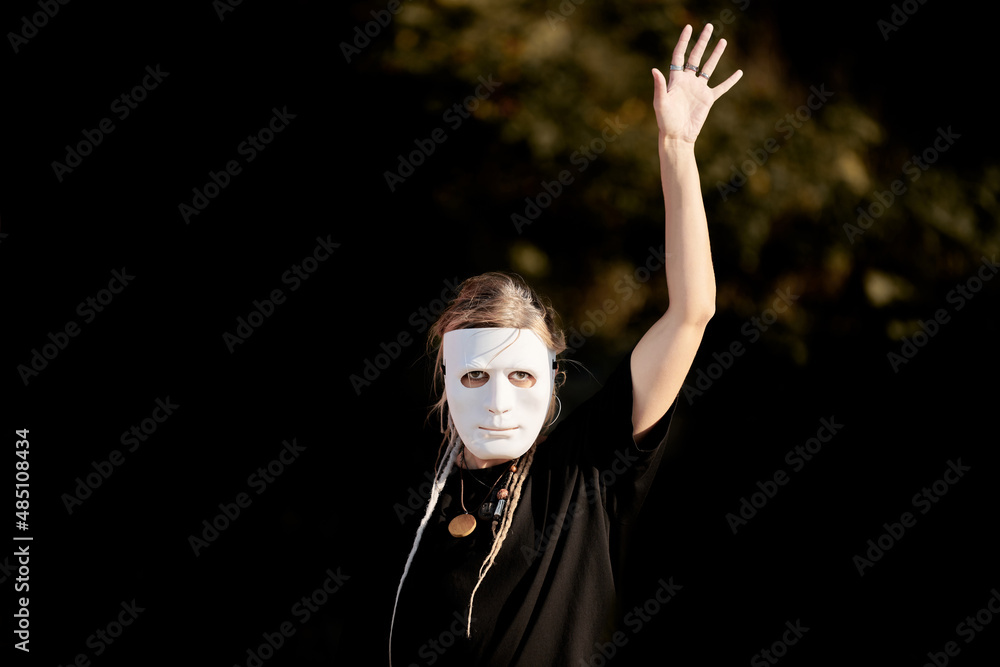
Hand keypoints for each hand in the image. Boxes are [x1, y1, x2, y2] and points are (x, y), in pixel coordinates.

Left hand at [652, 24, 741, 143]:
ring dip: (716, 54)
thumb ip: (660, 86)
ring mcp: (698, 89)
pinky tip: (739, 72)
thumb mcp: (660, 102)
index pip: (679, 56)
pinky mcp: (707, 99)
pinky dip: (730, 81)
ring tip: (723, 41)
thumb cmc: (666, 121)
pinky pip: (721, 88)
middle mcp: (688, 81)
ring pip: (709, 68)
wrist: (677, 136)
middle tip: (709, 26)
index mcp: (676, 79)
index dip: (683, 41)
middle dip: (702, 42)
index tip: (688, 28)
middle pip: (696, 57)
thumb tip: (654, 69)